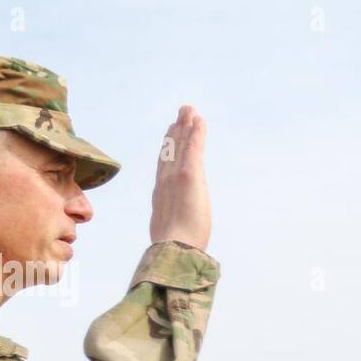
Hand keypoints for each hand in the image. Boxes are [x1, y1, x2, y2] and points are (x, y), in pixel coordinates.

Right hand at [149, 105, 210, 250]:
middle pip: (170, 151)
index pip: (164, 167)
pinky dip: (195, 132)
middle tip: (180, 115)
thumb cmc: (175, 249)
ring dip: (185, 127)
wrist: (174, 249)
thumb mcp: (171, 235)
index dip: (167, 150)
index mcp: (162, 196)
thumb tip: (174, 238)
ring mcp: (176, 176)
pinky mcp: (189, 174)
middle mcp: (166, 182)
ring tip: (188, 111)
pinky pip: (193, 148)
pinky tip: (198, 120)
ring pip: (180, 145)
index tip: (170, 136)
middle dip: (175, 132)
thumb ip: (171, 229)